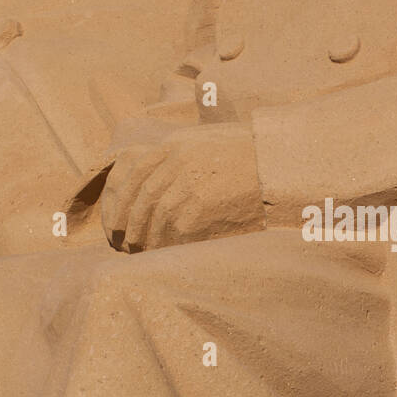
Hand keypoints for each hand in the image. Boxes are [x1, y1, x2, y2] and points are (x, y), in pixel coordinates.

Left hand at [100, 123, 265, 252]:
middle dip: (131, 223)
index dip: (123, 201)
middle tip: (126, 244)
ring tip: (146, 254)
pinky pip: (178, 230)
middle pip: (143, 196)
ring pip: (157, 216)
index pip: (136, 172)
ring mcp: (189, 180)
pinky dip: (170, 244)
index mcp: (175, 144)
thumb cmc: (250, 154)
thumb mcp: (207, 142)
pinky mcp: (202, 203)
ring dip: (149, 239)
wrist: (280, 160)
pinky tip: (171, 255)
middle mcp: (177, 159)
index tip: (116, 222)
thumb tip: (160, 182)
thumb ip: (182, 155)